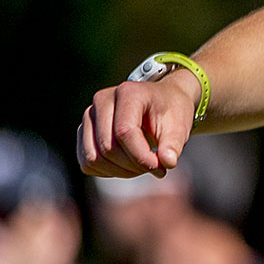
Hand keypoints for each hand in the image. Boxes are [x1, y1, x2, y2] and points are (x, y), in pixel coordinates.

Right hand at [78, 69, 199, 177]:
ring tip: (143, 165)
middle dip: (133, 165)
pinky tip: (128, 165)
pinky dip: (108, 171)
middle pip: (107, 147)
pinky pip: (87, 163)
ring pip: (94, 157)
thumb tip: (168, 163)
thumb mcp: (180, 125)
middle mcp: (102, 100)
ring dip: (120, 171)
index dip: (141, 156)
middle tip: (156, 166)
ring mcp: (89, 115)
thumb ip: (174, 144)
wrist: (160, 102)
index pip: (124, 132)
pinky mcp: (83, 131)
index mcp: (128, 93)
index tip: (162, 168)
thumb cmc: (171, 112)